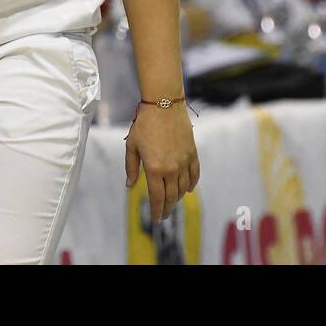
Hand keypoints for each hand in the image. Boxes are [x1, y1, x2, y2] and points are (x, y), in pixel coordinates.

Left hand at [125, 102, 199, 223]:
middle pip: (171, 196)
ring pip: (183, 188)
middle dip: (167, 208)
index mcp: (154, 169)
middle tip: (163, 215)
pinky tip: (188, 189)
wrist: (164, 105)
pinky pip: (195, 174)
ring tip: (172, 201)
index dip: (157, 211)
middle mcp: (171, 169)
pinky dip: (191, 184)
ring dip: (178, 198)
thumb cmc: (145, 124)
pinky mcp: (192, 153)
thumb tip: (130, 185)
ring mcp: (184, 162)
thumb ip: (132, 167)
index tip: (157, 220)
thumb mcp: (132, 146)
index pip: (157, 198)